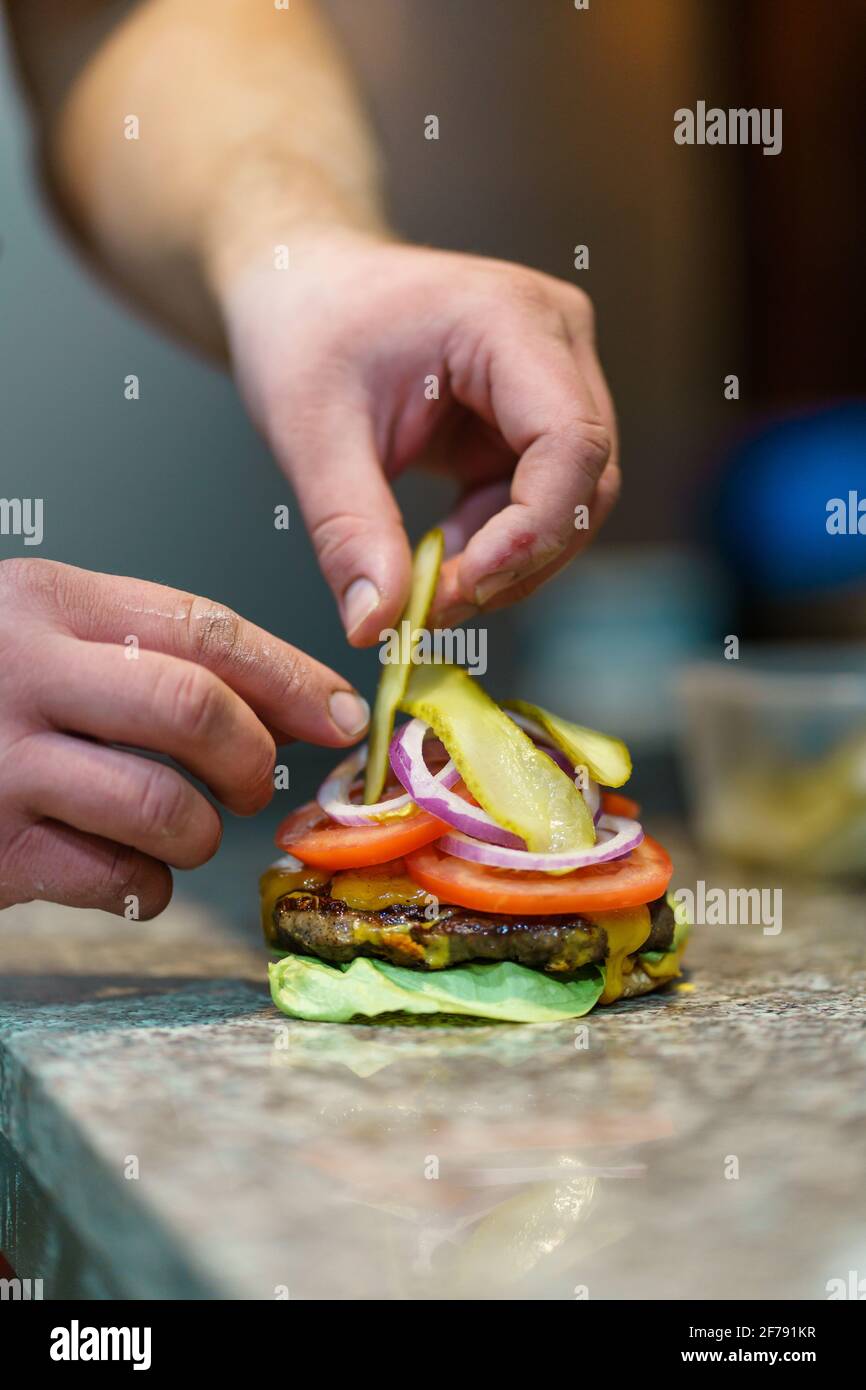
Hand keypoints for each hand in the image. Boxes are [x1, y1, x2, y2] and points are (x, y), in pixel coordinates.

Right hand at [0, 560, 369, 917]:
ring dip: (203, 834)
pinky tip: (130, 870)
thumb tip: (287, 703)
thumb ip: (138, 652)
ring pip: (165, 807)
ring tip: (187, 831)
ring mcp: (1, 764)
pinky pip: (116, 878)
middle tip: (258, 784)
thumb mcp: (38, 635)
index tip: (341, 714)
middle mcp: (23, 673)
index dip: (291, 677)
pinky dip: (150, 886)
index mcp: (48, 603)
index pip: (203, 628)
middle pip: (193, 710)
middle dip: (253, 758)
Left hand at [218, 234, 618, 644]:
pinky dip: (493, 544)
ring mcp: (553, 379)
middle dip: (517, 558)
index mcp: (508, 317)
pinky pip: (539, 502)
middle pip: (585, 480)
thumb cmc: (302, 329)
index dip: (533, 528)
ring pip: (570, 502)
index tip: (464, 587)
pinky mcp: (533, 419)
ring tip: (426, 581)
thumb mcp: (309, 433)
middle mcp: (554, 340)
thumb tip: (375, 624)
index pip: (570, 441)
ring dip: (505, 559)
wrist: (299, 289)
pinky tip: (438, 551)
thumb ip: (349, 530)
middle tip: (434, 606)